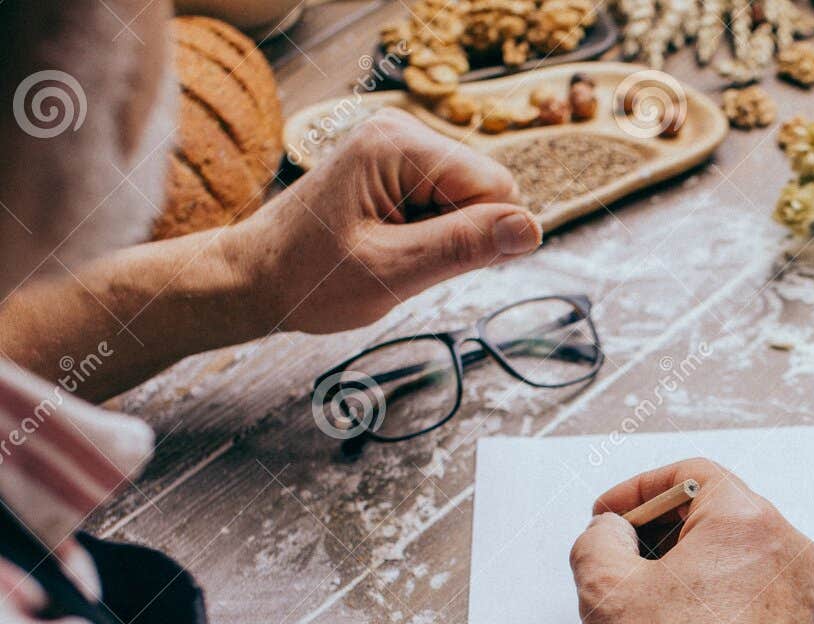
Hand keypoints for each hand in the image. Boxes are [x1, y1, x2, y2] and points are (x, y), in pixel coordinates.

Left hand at [228, 109, 540, 334]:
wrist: (257, 277)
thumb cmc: (309, 278)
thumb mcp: (392, 272)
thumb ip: (464, 247)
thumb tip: (531, 229)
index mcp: (396, 145)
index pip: (496, 186)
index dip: (482, 237)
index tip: (431, 261)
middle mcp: (401, 130)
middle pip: (489, 189)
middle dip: (463, 235)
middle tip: (406, 259)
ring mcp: (400, 145)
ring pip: (474, 198)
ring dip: (447, 236)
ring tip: (393, 251)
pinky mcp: (399, 165)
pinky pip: (451, 200)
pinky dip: (433, 231)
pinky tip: (394, 242)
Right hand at [568, 459, 813, 623]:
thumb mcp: (605, 592)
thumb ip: (598, 540)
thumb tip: (611, 534)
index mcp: (748, 520)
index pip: (688, 476)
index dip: (636, 492)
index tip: (605, 520)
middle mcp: (787, 549)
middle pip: (706, 522)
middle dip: (647, 550)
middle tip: (609, 576)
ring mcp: (800, 594)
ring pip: (719, 570)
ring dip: (665, 591)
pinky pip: (739, 605)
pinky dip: (698, 616)